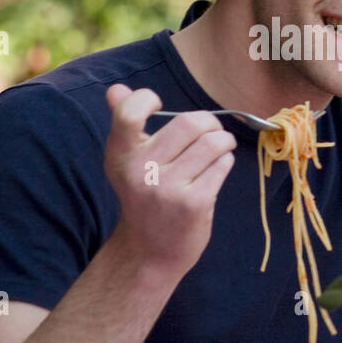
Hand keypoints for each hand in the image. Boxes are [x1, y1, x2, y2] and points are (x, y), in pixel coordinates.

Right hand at [103, 84, 236, 277]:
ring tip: (219, 148)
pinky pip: (222, 165)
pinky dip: (225, 162)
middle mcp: (140, 171)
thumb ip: (124, 123)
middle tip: (211, 131)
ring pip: (212, 143)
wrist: (148, 252)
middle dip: (209, 123)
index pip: (128, 113)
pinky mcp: (193, 203)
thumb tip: (116, 90)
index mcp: (120, 155)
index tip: (158, 105)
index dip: (146, 98)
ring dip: (223, 142)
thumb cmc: (143, 198)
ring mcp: (167, 189)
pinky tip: (217, 170)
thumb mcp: (126, 163)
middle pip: (190, 122)